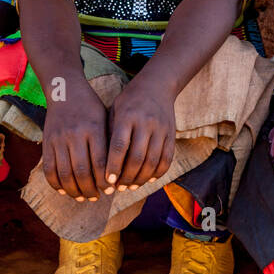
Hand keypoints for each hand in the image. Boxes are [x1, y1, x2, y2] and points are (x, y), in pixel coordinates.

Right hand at [41, 77, 108, 201]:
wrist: (65, 91)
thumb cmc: (91, 107)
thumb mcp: (105, 119)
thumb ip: (109, 142)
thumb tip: (117, 173)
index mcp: (94, 129)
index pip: (100, 162)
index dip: (105, 180)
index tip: (111, 189)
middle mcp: (75, 135)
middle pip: (82, 171)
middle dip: (90, 190)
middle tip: (97, 197)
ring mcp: (58, 139)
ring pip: (65, 174)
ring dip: (74, 191)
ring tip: (83, 197)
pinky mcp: (46, 142)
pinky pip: (49, 169)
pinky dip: (56, 184)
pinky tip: (65, 191)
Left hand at [106, 75, 175, 194]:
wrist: (157, 85)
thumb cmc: (128, 102)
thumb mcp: (114, 111)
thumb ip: (109, 135)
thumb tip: (101, 166)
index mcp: (128, 116)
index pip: (120, 146)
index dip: (113, 166)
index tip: (108, 181)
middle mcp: (146, 123)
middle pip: (138, 158)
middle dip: (127, 177)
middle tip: (118, 188)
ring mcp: (161, 129)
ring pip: (153, 162)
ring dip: (141, 179)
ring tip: (131, 186)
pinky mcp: (172, 135)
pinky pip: (167, 159)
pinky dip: (158, 173)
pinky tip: (147, 179)